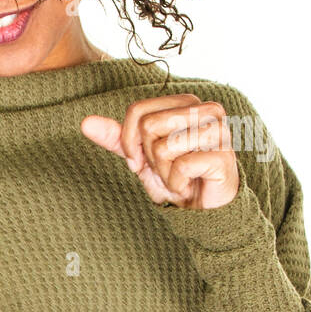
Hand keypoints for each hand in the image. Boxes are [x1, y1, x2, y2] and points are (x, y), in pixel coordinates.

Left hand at [81, 93, 239, 208]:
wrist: (204, 209)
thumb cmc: (176, 177)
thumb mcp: (141, 156)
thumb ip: (117, 138)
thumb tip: (86, 122)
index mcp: (186, 102)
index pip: (137, 110)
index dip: (131, 141)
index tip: (143, 159)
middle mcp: (206, 109)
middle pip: (149, 126)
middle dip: (149, 156)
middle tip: (167, 168)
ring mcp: (220, 131)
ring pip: (163, 146)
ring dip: (164, 171)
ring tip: (179, 176)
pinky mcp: (224, 156)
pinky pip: (181, 167)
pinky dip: (177, 184)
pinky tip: (189, 185)